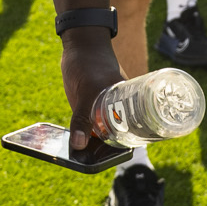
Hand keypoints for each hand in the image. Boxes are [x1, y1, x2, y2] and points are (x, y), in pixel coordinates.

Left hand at [61, 28, 126, 150]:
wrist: (79, 45)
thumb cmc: (90, 63)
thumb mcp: (87, 91)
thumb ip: (82, 118)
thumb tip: (79, 146)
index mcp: (130, 105)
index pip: (136, 132)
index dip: (130, 147)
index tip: (115, 159)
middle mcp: (119, 110)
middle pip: (116, 136)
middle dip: (105, 151)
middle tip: (90, 161)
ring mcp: (104, 110)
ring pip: (100, 133)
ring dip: (90, 144)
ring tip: (77, 155)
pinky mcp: (89, 109)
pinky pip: (87, 127)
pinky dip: (80, 135)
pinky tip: (70, 144)